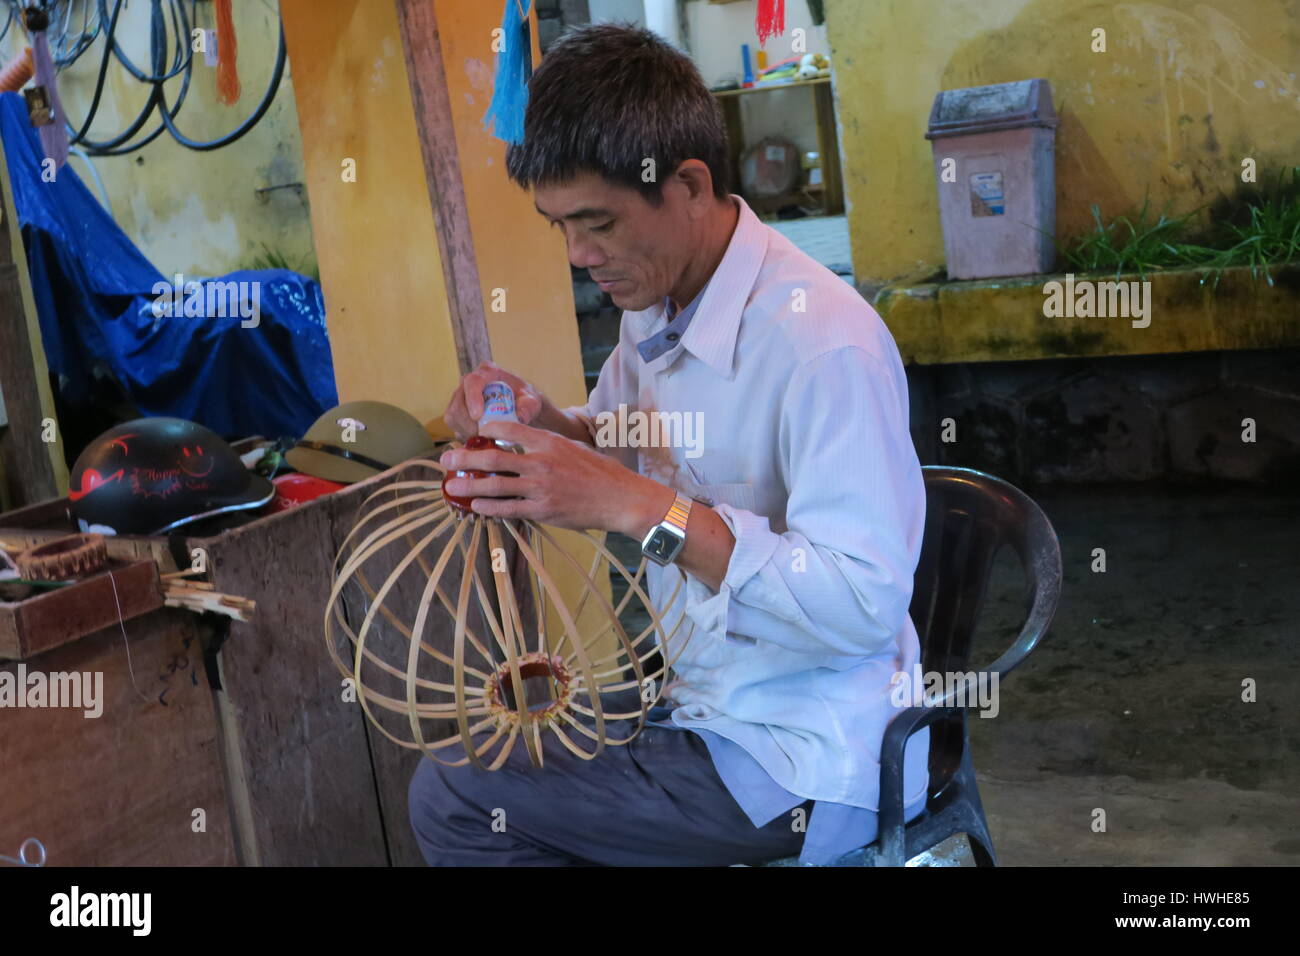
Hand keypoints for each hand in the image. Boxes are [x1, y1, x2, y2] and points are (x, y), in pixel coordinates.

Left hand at [439, 420, 672, 535]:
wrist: (620, 498)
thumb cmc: (600, 471)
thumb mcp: (574, 447)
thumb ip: (548, 445)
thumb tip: (525, 443)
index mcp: (548, 441)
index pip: (508, 428)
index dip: (487, 429)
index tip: (475, 432)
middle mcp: (541, 462)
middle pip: (493, 459)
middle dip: (465, 459)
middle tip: (447, 459)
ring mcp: (540, 488)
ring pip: (495, 486)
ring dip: (468, 486)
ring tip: (450, 487)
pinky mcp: (542, 510)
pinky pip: (508, 509)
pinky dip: (488, 508)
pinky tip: (475, 506)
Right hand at [442, 361, 544, 440]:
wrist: (519, 405)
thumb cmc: (524, 399)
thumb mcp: (532, 401)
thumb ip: (529, 406)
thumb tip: (521, 417)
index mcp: (487, 372)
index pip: (473, 382)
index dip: (472, 399)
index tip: (478, 416)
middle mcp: (469, 381)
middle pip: (458, 402)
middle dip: (468, 423)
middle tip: (484, 436)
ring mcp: (460, 396)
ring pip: (452, 415)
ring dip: (465, 431)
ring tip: (483, 439)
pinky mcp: (457, 411)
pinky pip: (453, 425)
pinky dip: (464, 435)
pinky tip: (478, 440)